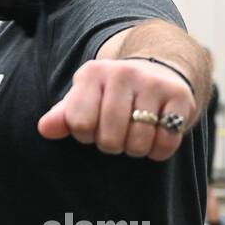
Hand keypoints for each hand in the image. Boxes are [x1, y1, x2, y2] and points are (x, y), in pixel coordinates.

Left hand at [36, 59, 196, 161]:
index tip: (93, 126)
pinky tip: (155, 137)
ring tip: (135, 134)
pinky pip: (166, 142)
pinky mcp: (180, 96)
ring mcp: (153, 83)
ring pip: (137, 144)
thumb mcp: (84, 100)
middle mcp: (122, 73)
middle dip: (111, 145)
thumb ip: (62, 116)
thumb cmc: (111, 96)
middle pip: (109, 139)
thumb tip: (44, 129)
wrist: (157, 73)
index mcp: (93, 73)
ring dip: (135, 150)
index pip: (79, 124)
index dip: (85, 135)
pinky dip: (158, 151)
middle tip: (117, 133)